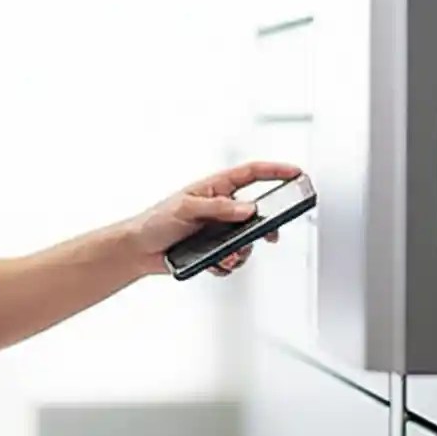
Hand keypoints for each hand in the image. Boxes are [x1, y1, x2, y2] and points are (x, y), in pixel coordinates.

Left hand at [122, 161, 302, 276]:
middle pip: (257, 212)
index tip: (297, 173)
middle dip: (265, 227)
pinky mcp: (215, 250)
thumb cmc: (156, 221)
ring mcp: (220, 230)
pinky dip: (228, 264)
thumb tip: (248, 209)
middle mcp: (222, 208)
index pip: (252, 174)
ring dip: (241, 251)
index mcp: (216, 188)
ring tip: (225, 255)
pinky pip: (233, 259)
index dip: (276, 171)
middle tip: (271, 235)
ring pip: (247, 240)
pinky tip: (215, 263)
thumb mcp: (187, 208)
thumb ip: (219, 207)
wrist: (139, 250)